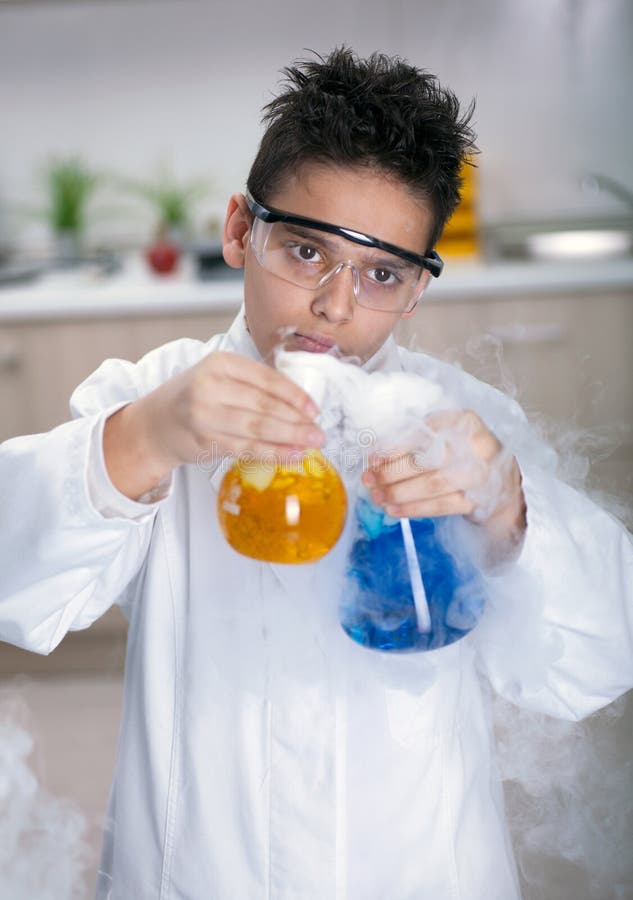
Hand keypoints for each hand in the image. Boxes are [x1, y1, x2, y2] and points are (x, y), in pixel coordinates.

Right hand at [103, 352, 323, 499]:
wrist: (156, 423)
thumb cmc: (195, 397)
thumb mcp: (219, 376)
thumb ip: (253, 383)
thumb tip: (300, 404)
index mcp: (219, 364)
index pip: (266, 379)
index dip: (294, 395)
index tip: (314, 409)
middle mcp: (210, 387)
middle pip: (264, 406)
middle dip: (297, 421)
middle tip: (319, 431)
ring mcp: (206, 415)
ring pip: (257, 428)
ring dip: (289, 438)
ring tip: (311, 444)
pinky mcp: (206, 440)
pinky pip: (247, 448)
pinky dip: (273, 453)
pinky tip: (291, 455)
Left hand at [361, 409, 526, 564]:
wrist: (502, 482)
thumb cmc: (464, 453)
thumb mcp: (449, 435)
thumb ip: (419, 438)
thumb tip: (378, 452)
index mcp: (465, 422)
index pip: (425, 433)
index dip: (396, 447)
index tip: (373, 458)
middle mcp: (476, 447)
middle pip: (426, 460)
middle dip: (392, 472)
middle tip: (370, 480)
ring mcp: (480, 475)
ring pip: (431, 485)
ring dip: (399, 493)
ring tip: (377, 497)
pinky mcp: (478, 500)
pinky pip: (440, 506)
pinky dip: (414, 509)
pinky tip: (394, 510)